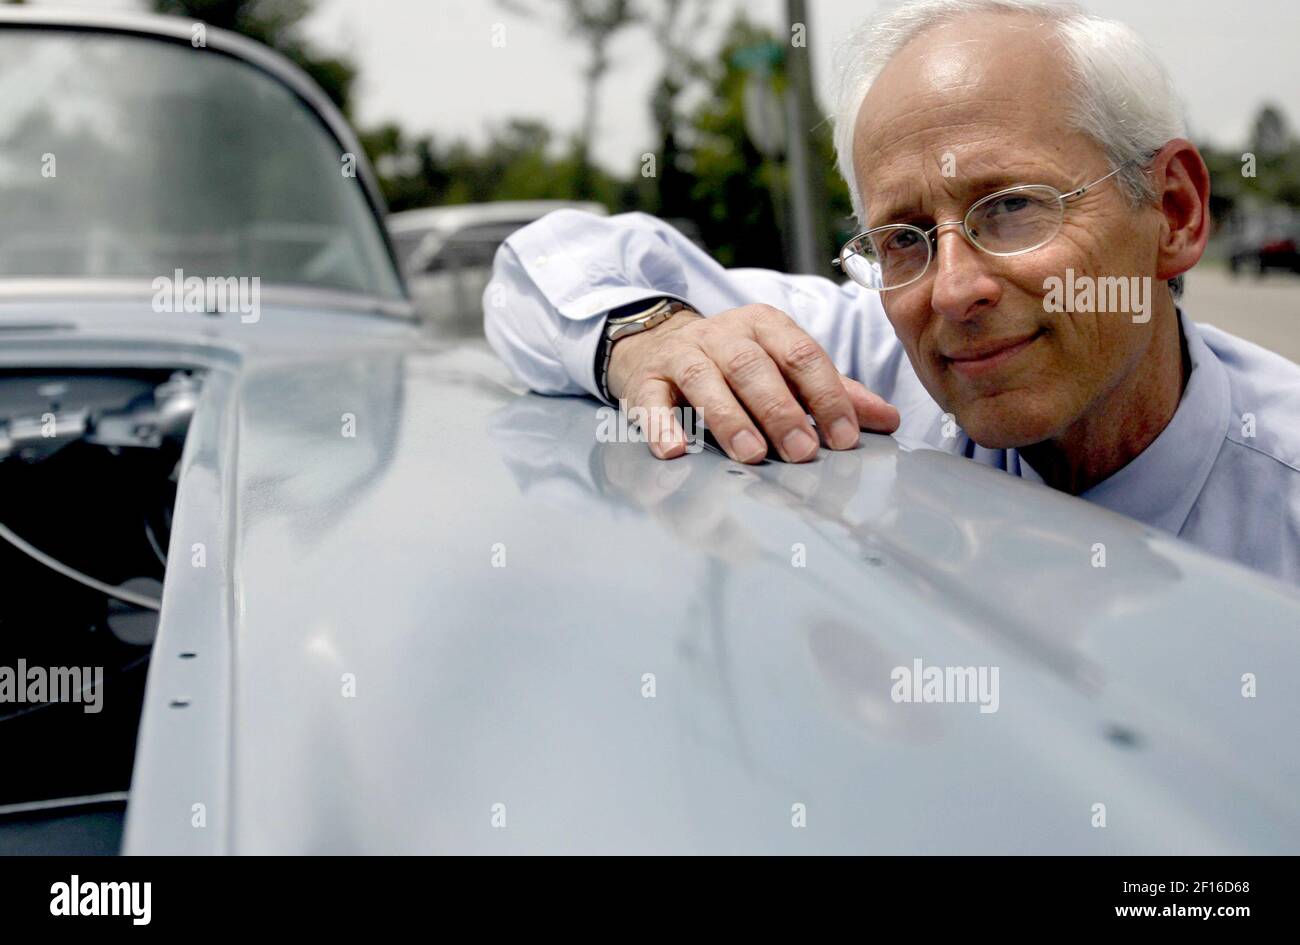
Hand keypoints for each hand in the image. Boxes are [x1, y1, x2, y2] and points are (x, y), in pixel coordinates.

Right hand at [606, 304, 899, 462]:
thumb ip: (831, 393)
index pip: (802, 354)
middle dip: (780, 410)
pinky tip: (674, 450)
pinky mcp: (644, 380)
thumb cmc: (734, 365)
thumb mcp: (783, 368)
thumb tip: (887, 421)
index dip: (825, 395)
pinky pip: (650, 400)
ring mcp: (681, 355)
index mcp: (766, 326)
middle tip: (801, 452)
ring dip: (728, 418)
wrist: (658, 344)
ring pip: (704, 379)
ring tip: (750, 454)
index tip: (844, 437)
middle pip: (753, 367)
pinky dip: (661, 424)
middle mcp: (723, 334)